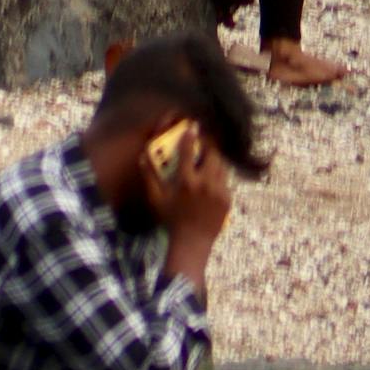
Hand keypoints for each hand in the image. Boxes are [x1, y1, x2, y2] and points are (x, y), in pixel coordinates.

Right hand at [144, 122, 234, 262]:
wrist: (193, 243)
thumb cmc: (171, 220)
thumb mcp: (156, 198)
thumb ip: (149, 176)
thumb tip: (143, 155)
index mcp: (186, 181)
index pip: (190, 150)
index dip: (190, 135)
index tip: (191, 127)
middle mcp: (205, 184)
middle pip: (212, 154)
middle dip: (207, 145)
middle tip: (202, 141)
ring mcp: (219, 192)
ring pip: (221, 166)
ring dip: (214, 159)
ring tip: (208, 158)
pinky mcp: (227, 200)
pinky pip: (225, 181)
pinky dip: (218, 176)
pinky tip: (212, 178)